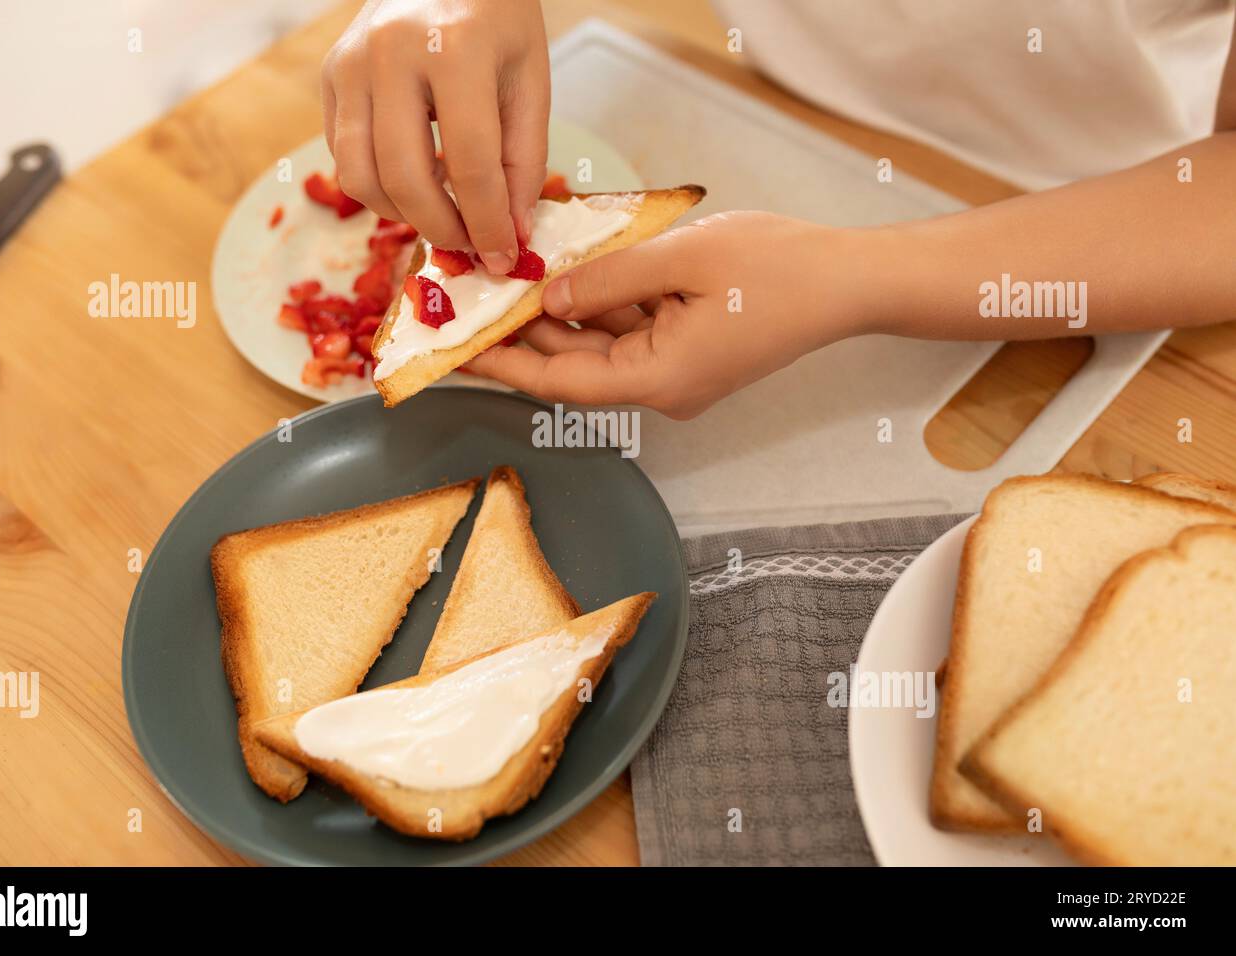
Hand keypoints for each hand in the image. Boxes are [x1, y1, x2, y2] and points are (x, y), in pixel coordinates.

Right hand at [321, 0, 549, 272]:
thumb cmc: (497, 16)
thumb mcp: (530, 78)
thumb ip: (524, 160)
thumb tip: (511, 234)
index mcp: (455, 48)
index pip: (470, 165)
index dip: (489, 224)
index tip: (503, 257)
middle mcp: (390, 54)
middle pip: (405, 179)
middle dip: (442, 230)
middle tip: (471, 246)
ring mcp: (350, 63)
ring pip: (361, 178)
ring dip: (403, 216)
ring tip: (444, 216)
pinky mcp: (329, 75)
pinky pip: (344, 157)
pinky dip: (380, 187)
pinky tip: (417, 182)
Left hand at [466, 212, 865, 418]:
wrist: (850, 281)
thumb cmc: (780, 269)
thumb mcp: (683, 259)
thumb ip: (607, 279)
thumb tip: (547, 297)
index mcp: (659, 380)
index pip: (558, 382)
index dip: (501, 365)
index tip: (451, 348)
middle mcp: (661, 386)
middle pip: (572, 363)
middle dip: (521, 330)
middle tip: (470, 295)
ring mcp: (675, 369)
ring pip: (597, 343)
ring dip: (557, 311)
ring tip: (505, 274)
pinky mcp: (686, 348)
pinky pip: (628, 327)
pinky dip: (597, 300)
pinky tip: (567, 267)